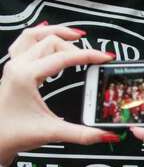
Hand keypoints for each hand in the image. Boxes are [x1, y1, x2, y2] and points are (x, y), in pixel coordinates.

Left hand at [0, 24, 118, 164]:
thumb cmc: (14, 133)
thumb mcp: (52, 132)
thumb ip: (82, 134)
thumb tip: (107, 133)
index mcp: (26, 76)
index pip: (64, 57)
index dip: (88, 55)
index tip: (105, 58)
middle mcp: (18, 65)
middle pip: (51, 41)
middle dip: (75, 47)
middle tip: (94, 58)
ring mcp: (13, 65)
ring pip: (34, 35)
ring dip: (55, 32)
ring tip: (76, 36)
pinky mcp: (13, 69)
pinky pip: (24, 43)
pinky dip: (39, 36)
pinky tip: (49, 36)